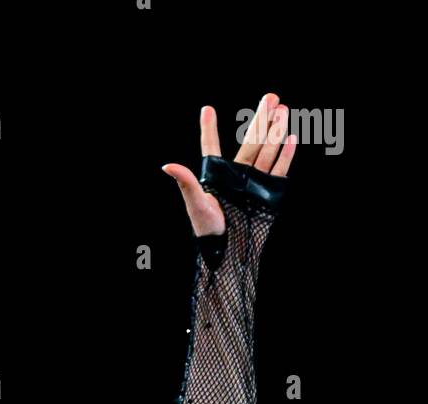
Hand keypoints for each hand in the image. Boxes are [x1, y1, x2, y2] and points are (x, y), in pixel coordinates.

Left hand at [162, 91, 296, 236]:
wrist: (230, 252)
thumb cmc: (209, 231)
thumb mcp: (195, 205)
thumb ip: (186, 183)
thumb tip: (167, 166)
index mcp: (215, 176)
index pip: (212, 147)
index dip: (209, 129)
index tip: (207, 109)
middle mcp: (236, 176)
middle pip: (250, 141)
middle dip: (261, 119)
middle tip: (271, 97)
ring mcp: (254, 183)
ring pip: (266, 151)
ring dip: (275, 131)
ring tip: (283, 109)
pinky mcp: (268, 193)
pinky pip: (278, 170)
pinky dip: (285, 155)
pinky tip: (290, 137)